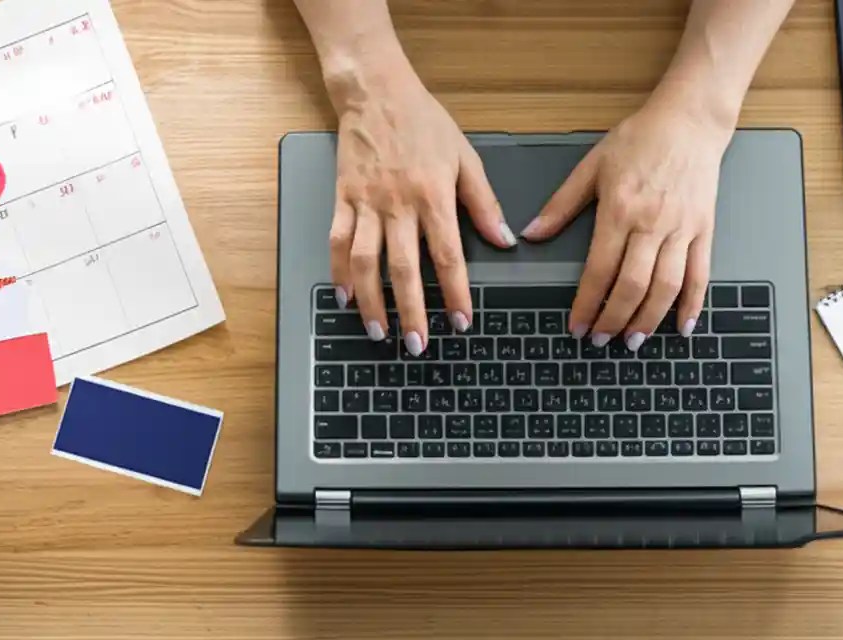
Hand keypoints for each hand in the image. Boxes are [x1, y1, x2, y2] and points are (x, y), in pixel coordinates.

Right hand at [326, 64, 516, 354]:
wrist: (376, 91)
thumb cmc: (423, 121)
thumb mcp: (465, 157)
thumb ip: (484, 203)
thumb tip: (504, 240)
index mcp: (433, 195)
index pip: (447, 255)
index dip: (456, 293)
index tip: (462, 323)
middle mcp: (398, 203)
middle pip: (405, 268)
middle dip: (412, 312)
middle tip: (417, 344)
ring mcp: (366, 203)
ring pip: (366, 261)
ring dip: (373, 301)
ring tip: (379, 331)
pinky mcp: (342, 198)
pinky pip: (338, 241)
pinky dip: (339, 271)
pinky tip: (345, 296)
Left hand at [522, 100, 731, 350]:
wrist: (690, 120)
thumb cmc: (640, 139)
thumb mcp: (592, 166)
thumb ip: (561, 205)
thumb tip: (531, 234)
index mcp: (620, 210)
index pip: (599, 270)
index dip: (586, 304)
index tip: (576, 326)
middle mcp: (652, 224)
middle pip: (633, 286)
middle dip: (614, 319)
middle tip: (600, 340)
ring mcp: (681, 229)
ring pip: (666, 286)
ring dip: (649, 319)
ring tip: (634, 340)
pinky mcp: (704, 230)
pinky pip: (700, 274)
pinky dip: (692, 305)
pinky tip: (682, 326)